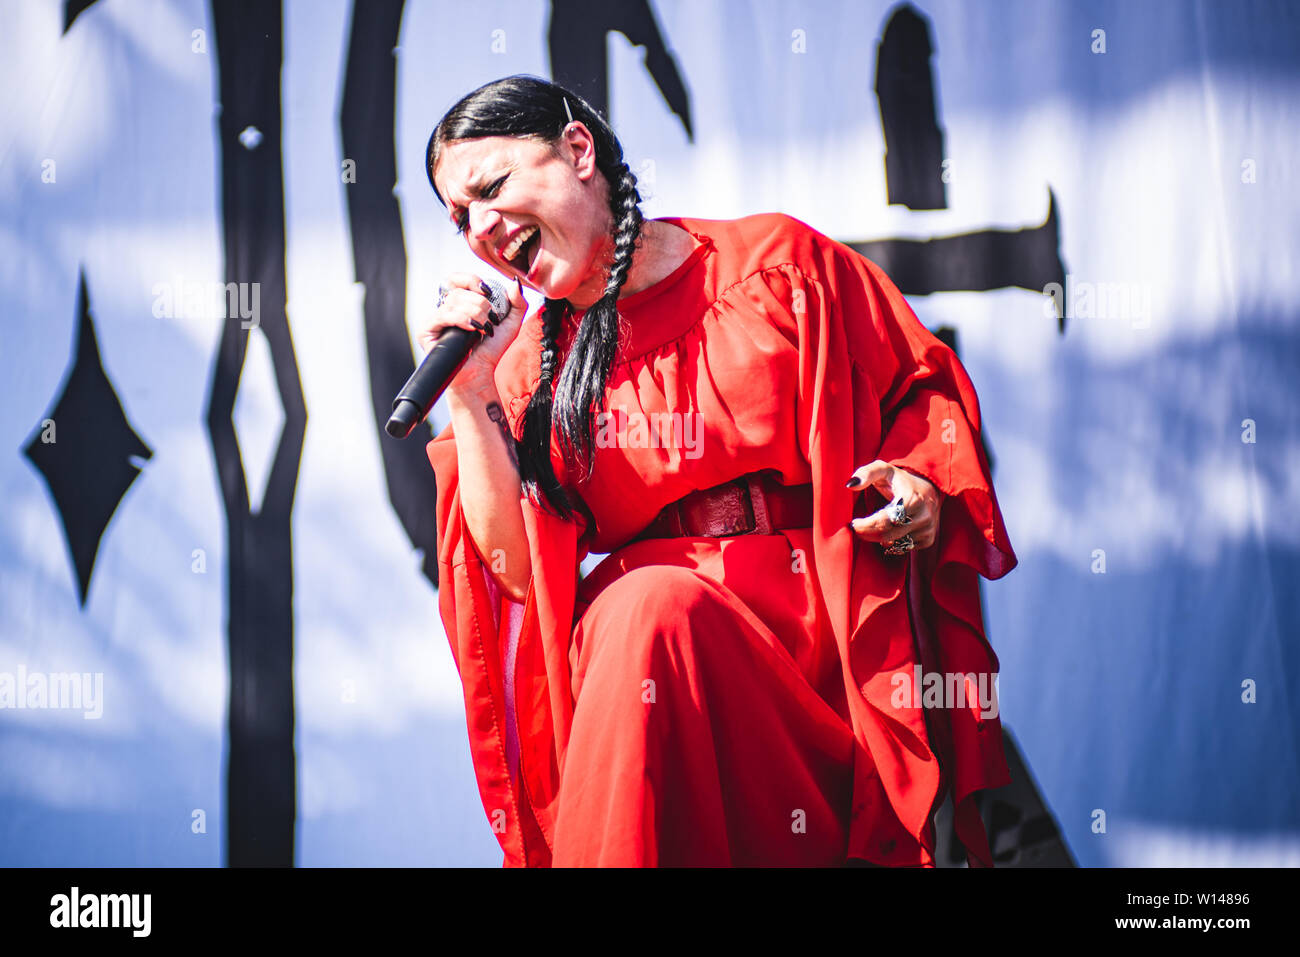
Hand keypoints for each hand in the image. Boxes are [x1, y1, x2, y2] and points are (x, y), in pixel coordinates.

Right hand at [418, 273, 527, 391]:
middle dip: (480, 304)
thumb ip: (517, 302)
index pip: (457, 279)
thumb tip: (515, 282)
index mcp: (459, 303)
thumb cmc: (491, 349)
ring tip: (483, 328)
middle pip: (458, 290)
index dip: (472, 280)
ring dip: (475, 313)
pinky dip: (461, 319)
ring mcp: (434, 319)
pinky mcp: (426, 331)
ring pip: (453, 301)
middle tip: (490, 320)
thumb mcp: (510, 323)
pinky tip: (472, 329)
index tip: (488, 292)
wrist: (480, 373)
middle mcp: (444, 309)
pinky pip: (442, 315)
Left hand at [846, 460, 942, 550]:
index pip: (885, 520)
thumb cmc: (900, 480)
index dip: (866, 525)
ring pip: (895, 543)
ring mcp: (927, 529)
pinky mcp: (928, 539)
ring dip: (879, 539)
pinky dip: (892, 543)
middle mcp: (924, 516)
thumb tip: (851, 485)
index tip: (854, 524)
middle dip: (869, 534)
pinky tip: (889, 531)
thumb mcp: (883, 469)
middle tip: (858, 528)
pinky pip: (904, 548)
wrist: (929, 489)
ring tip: (873, 527)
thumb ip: (866, 473)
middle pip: (888, 535)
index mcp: (913, 499)